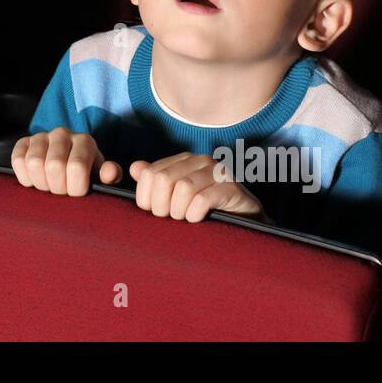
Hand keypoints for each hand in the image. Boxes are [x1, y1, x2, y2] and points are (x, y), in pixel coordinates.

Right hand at [11, 127, 123, 195]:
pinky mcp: (24, 142)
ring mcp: (41, 136)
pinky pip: (18, 159)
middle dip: (57, 187)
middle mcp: (63, 133)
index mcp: (85, 141)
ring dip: (40, 182)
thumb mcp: (101, 177)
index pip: (76, 167)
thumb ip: (110, 176)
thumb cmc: (86, 174)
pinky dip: (24, 175)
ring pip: (34, 163)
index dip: (75, 188)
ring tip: (49, 185)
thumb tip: (110, 173)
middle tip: (61, 191)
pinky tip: (34, 179)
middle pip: (54, 166)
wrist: (66, 164)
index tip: (76, 193)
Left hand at [129, 153, 264, 221]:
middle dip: (161, 205)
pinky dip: (195, 214)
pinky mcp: (232, 187)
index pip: (149, 173)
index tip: (153, 213)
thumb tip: (135, 168)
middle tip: (170, 218)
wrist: (246, 222)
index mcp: (183, 160)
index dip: (145, 197)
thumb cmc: (208, 211)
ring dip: (179, 211)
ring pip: (183, 188)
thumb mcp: (177, 198)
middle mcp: (199, 161)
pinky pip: (203, 199)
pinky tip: (199, 219)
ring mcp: (217, 171)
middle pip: (163, 179)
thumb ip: (156, 182)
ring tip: (186, 219)